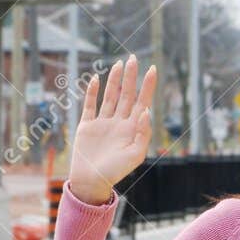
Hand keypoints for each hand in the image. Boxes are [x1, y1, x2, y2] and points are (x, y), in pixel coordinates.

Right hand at [69, 54, 156, 203]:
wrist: (91, 181)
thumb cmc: (115, 172)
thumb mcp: (135, 154)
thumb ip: (142, 133)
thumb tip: (146, 110)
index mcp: (132, 129)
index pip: (142, 102)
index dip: (147, 86)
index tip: (152, 69)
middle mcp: (119, 123)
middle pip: (126, 95)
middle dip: (131, 77)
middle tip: (134, 58)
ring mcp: (103, 123)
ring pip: (110, 96)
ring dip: (114, 81)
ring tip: (119, 64)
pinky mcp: (87, 125)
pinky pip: (90, 105)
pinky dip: (91, 92)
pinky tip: (95, 79)